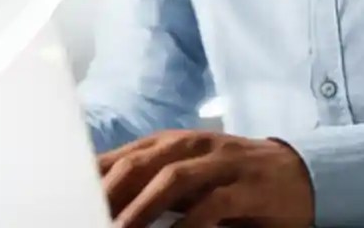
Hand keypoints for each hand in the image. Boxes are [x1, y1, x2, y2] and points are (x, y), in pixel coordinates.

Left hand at [98, 130, 314, 227]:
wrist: (299, 173)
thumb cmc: (229, 179)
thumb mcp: (184, 177)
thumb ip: (145, 183)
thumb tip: (96, 202)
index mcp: (169, 144)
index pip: (120, 155)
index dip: (90, 177)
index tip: (63, 198)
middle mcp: (192, 147)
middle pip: (139, 163)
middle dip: (108, 192)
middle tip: (82, 216)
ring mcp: (221, 164)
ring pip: (172, 179)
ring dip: (142, 208)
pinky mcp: (247, 188)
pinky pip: (213, 206)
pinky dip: (189, 224)